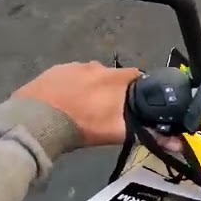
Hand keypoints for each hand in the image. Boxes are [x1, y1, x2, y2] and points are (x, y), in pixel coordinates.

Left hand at [13, 62, 140, 145]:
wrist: (37, 122)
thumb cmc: (82, 126)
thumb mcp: (115, 133)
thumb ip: (139, 129)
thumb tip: (162, 134)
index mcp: (114, 77)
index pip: (136, 75)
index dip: (138, 88)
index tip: (136, 101)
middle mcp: (95, 66)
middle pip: (110, 75)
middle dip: (111, 89)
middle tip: (105, 109)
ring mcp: (72, 66)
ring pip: (88, 75)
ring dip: (89, 87)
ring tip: (81, 107)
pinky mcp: (51, 71)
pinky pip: (67, 77)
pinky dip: (69, 87)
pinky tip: (62, 103)